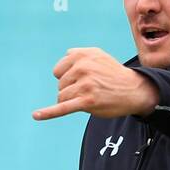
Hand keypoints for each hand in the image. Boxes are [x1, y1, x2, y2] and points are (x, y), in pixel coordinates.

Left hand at [32, 47, 158, 121]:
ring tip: (91, 98)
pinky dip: (48, 113)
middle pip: (60, 86)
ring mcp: (84, 84)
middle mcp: (82, 67)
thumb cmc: (113, 74)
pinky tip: (36, 115)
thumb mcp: (98, 56)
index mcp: (82, 55)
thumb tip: (66, 55)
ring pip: (61, 98)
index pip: (58, 71)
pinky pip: (63, 108)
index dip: (68, 79)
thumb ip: (80, 54)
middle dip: (72, 91)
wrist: (133, 89)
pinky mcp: (86, 101)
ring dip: (73, 102)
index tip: (82, 80)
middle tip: (91, 90)